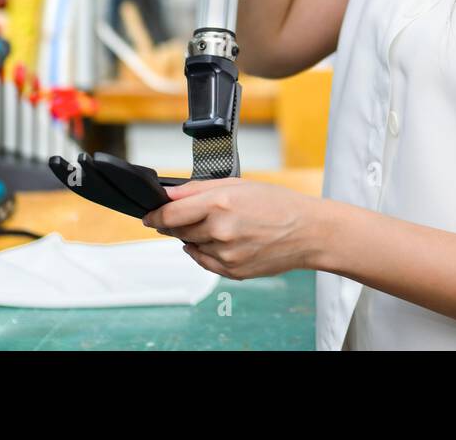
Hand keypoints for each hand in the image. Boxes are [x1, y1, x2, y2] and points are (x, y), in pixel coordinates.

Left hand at [143, 177, 329, 279]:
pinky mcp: (231, 271)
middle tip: (196, 216)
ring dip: (196, 237)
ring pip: (191, 246)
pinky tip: (223, 241)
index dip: (155, 215)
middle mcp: (219, 230)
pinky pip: (204, 262)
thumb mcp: (238, 184)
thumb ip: (197, 189)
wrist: (307, 232)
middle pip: (178, 231)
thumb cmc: (277, 204)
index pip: (170, 214)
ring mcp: (225, 253)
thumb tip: (168, 194)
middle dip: (178, 223)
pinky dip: (205, 252)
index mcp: (219, 203)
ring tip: (223, 226)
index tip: (149, 216)